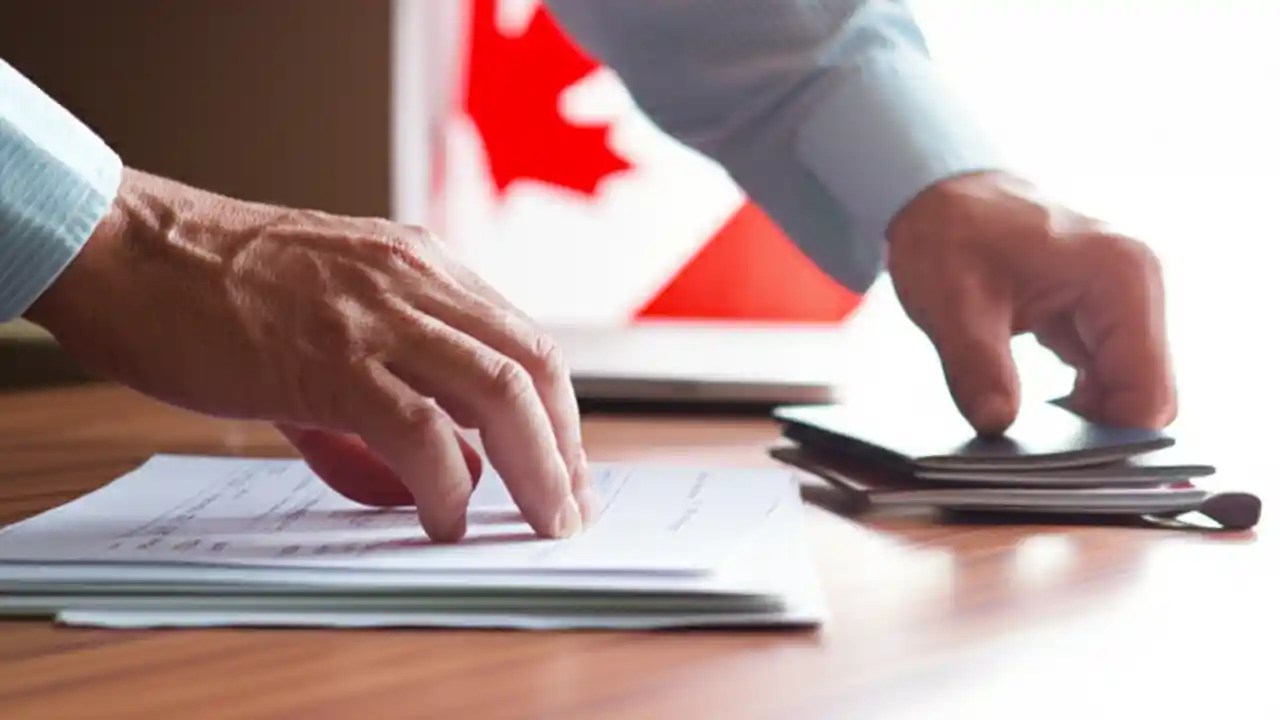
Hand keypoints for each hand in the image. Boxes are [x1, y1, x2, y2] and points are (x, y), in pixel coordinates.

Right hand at [24, 168, 594, 540]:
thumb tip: (418, 484)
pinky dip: (448, 483)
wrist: (127, 251)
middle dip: (566, 449)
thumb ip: (375, 409)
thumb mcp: (324, 326)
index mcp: (420, 267)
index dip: (559, 414)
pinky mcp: (329, 359)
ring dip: (536, 470)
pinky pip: (419, 429)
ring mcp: (376, 315)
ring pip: (499, 393)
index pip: (524, 342)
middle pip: (534, 368)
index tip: (566, 469)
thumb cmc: (213, 290)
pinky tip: (444, 517)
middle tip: (568, 511)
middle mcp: (416, 281)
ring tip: (539, 523)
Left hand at [886, 172, 1175, 434]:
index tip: (1057, 465)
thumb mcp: (952, 303)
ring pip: (1126, 390)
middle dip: (1099, 434)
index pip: (1146, 389)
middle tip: (1036, 458)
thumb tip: (996, 425)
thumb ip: (975, 365)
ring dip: (1085, 422)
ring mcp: (1121, 304)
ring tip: (1028, 439)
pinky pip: (1104, 377)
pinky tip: (1031, 416)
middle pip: (1144, 394)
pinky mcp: (1098, 317)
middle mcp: (1135, 290)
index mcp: (1120, 278)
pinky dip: (1075, 404)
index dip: (1111, 437)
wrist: (939, 195)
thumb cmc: (949, 233)